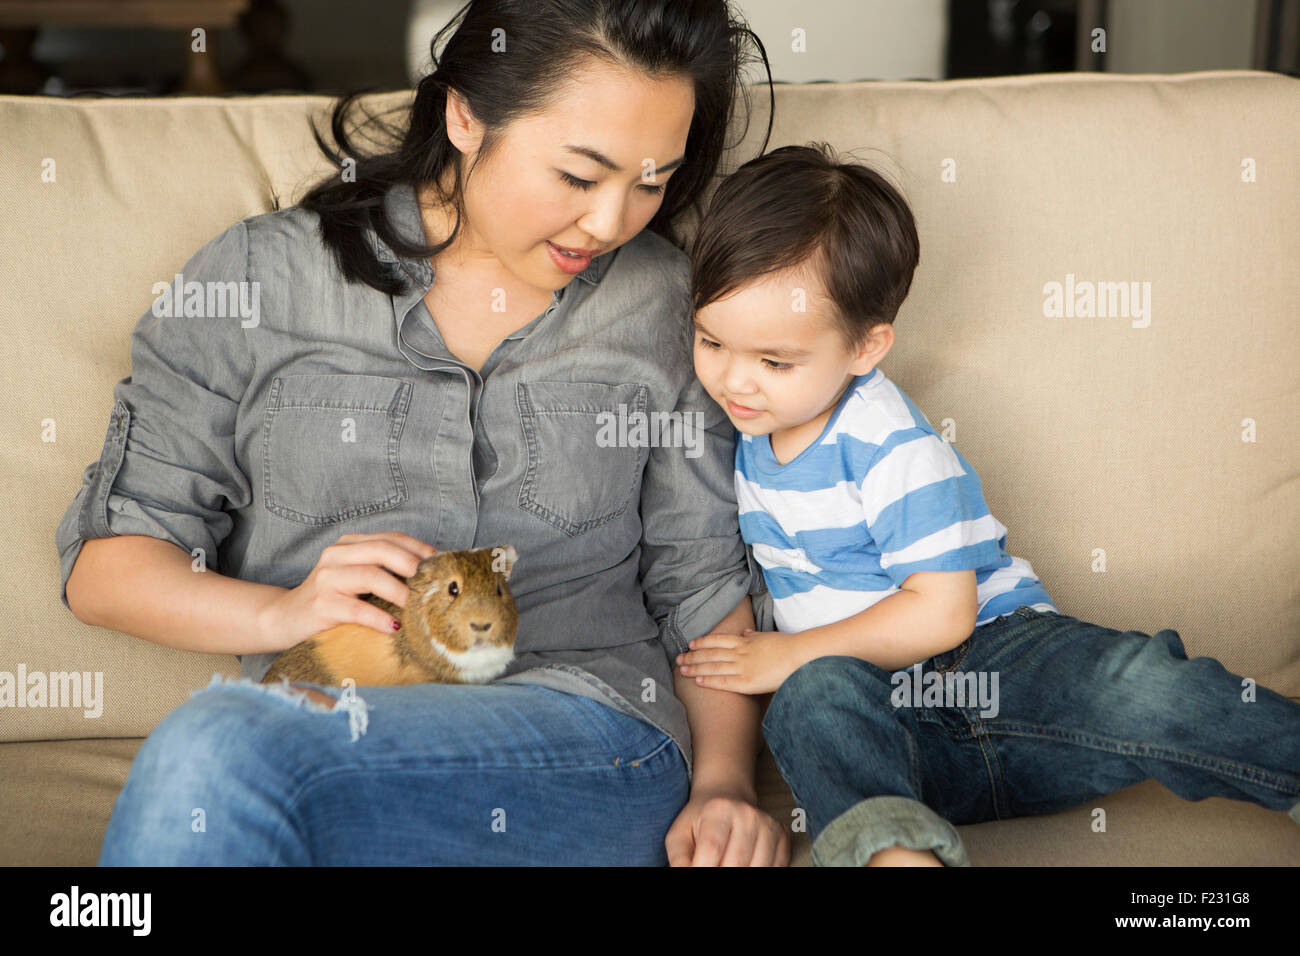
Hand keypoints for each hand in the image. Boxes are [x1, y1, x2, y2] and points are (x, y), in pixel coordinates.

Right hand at [256, 532, 437, 651]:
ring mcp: (327, 579)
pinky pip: (356, 609)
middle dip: (412, 564)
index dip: (419, 548)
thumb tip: (430, 577)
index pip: (391, 538)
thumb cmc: (331, 600)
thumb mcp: (357, 579)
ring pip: (370, 575)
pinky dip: (379, 618)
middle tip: (431, 582)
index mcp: (349, 544)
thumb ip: (384, 572)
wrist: (284, 618)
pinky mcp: (321, 605)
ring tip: (415, 606)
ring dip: (399, 590)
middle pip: (382, 550)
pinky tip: (394, 626)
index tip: (441, 563)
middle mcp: (337, 556)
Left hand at [665, 787, 789, 865]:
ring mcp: (768, 824)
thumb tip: (684, 874)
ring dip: (742, 873)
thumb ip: (679, 859)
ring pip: (758, 868)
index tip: (698, 870)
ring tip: (726, 863)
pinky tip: (746, 863)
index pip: (712, 849)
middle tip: (713, 866)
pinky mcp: (782, 835)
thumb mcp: (679, 835)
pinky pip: (777, 866)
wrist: (727, 795)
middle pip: (736, 862)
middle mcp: (747, 814)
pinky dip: (760, 871)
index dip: (702, 868)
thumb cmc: (700, 820)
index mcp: (718, 810)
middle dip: (722, 872)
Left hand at [675, 627, 797, 694]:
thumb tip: (746, 631)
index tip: (691, 644)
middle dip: (693, 656)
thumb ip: (754, 636)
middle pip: (711, 653)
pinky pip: (724, 681)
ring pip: (713, 666)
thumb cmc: (787, 647)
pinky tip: (698, 680)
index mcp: (745, 641)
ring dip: (695, 667)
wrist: (800, 656)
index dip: (702, 642)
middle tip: (678, 659)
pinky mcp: (747, 682)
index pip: (718, 640)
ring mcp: (742, 667)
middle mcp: (740, 652)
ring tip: (682, 670)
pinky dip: (709, 680)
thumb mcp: (767, 636)